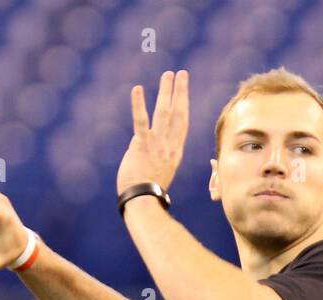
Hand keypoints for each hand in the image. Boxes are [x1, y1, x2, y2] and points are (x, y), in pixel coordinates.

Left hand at [116, 70, 188, 195]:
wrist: (143, 202)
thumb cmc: (148, 191)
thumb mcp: (161, 172)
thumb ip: (159, 157)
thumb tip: (153, 153)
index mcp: (175, 152)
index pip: (182, 123)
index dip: (184, 104)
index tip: (184, 90)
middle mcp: (170, 146)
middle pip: (178, 113)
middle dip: (180, 91)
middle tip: (182, 73)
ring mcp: (157, 145)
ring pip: (164, 113)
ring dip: (166, 91)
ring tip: (168, 74)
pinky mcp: (142, 146)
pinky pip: (141, 122)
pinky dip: (139, 105)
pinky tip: (138, 89)